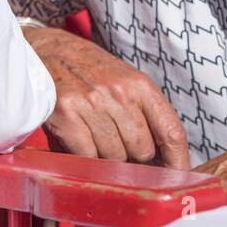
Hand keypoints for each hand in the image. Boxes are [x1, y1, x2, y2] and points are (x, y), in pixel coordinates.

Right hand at [25, 27, 190, 168]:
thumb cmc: (90, 70)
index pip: (171, 131)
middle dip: (133, 155)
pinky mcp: (67, 115)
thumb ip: (145, 113)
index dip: (178, 160)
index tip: (178, 176)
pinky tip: (79, 137)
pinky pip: (88, 157)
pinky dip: (85, 156)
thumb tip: (163, 158)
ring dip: (106, 155)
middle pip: (142, 151)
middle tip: (117, 141)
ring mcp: (92, 104)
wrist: (48, 50)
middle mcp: (118, 93)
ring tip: (94, 133)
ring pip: (115, 157)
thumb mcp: (125, 81)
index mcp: (139, 85)